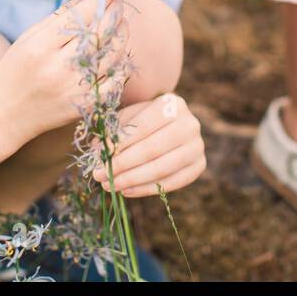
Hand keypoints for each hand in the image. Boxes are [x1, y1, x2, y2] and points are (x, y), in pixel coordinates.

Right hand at [0, 0, 122, 138]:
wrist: (8, 113)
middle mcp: (59, 69)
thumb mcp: (30, 37)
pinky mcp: (86, 105)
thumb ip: (60, 15)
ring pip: (111, 56)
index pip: (79, 17)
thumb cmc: (16, 70)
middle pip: (98, 35)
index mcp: (40, 48)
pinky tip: (118, 52)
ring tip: (121, 24)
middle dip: (113, 14)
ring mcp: (75, 89)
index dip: (98, 1)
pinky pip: (115, 81)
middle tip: (118, 4)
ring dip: (121, 36)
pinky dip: (120, 63)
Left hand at [90, 93, 205, 198]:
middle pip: (152, 150)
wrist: (172, 126)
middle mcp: (190, 124)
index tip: (99, 156)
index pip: (142, 127)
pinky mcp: (199, 166)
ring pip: (161, 169)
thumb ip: (114, 131)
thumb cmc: (144, 120)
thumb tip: (98, 153)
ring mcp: (197, 146)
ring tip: (109, 185)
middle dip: (122, 165)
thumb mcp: (129, 117)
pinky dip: (146, 189)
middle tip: (99, 175)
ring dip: (131, 180)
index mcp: (173, 104)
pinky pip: (171, 183)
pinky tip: (126, 191)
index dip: (119, 144)